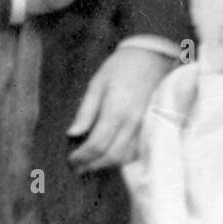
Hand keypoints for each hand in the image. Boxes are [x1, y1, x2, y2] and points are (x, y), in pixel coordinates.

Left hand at [67, 46, 174, 172]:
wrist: (152, 56)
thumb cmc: (121, 67)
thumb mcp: (97, 83)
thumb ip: (86, 111)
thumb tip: (72, 134)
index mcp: (116, 111)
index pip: (96, 145)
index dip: (82, 157)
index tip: (70, 160)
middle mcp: (132, 122)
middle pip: (111, 156)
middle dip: (92, 165)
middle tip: (77, 167)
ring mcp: (145, 126)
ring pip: (126, 157)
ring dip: (107, 164)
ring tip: (91, 164)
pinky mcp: (152, 126)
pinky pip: (137, 150)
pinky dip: (122, 158)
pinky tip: (110, 155)